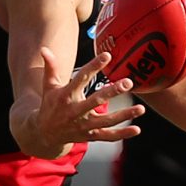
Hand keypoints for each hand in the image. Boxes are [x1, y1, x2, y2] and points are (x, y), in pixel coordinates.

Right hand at [19, 47, 139, 158]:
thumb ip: (50, 68)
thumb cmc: (50, 105)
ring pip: (106, 121)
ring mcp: (84, 125)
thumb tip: (44, 49)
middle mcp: (75, 111)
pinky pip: (108, 136)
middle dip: (112, 92)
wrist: (44, 134)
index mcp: (66, 96)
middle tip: (128, 82)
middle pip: (96, 100)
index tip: (107, 55)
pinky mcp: (90, 136)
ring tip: (140, 108)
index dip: (94, 66)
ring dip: (124, 115)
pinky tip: (136, 130)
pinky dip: (122, 134)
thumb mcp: (48, 87)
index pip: (81, 78)